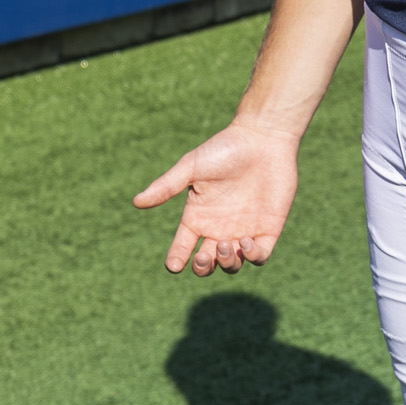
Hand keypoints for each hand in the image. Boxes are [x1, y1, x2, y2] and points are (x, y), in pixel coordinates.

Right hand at [133, 121, 301, 274]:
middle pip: (206, 263)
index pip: (182, 248)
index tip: (174, 265)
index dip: (176, 260)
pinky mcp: (269, 227)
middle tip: (204, 256)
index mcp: (198, 217)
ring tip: (226, 244)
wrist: (264, 137)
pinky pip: (260, 256)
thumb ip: (167, 185)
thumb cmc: (226, 148)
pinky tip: (245, 241)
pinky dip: (252, 257)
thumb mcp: (192, 166)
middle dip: (202, 267)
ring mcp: (244, 229)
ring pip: (232, 264)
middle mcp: (219, 227)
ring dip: (226, 263)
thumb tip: (137, 202)